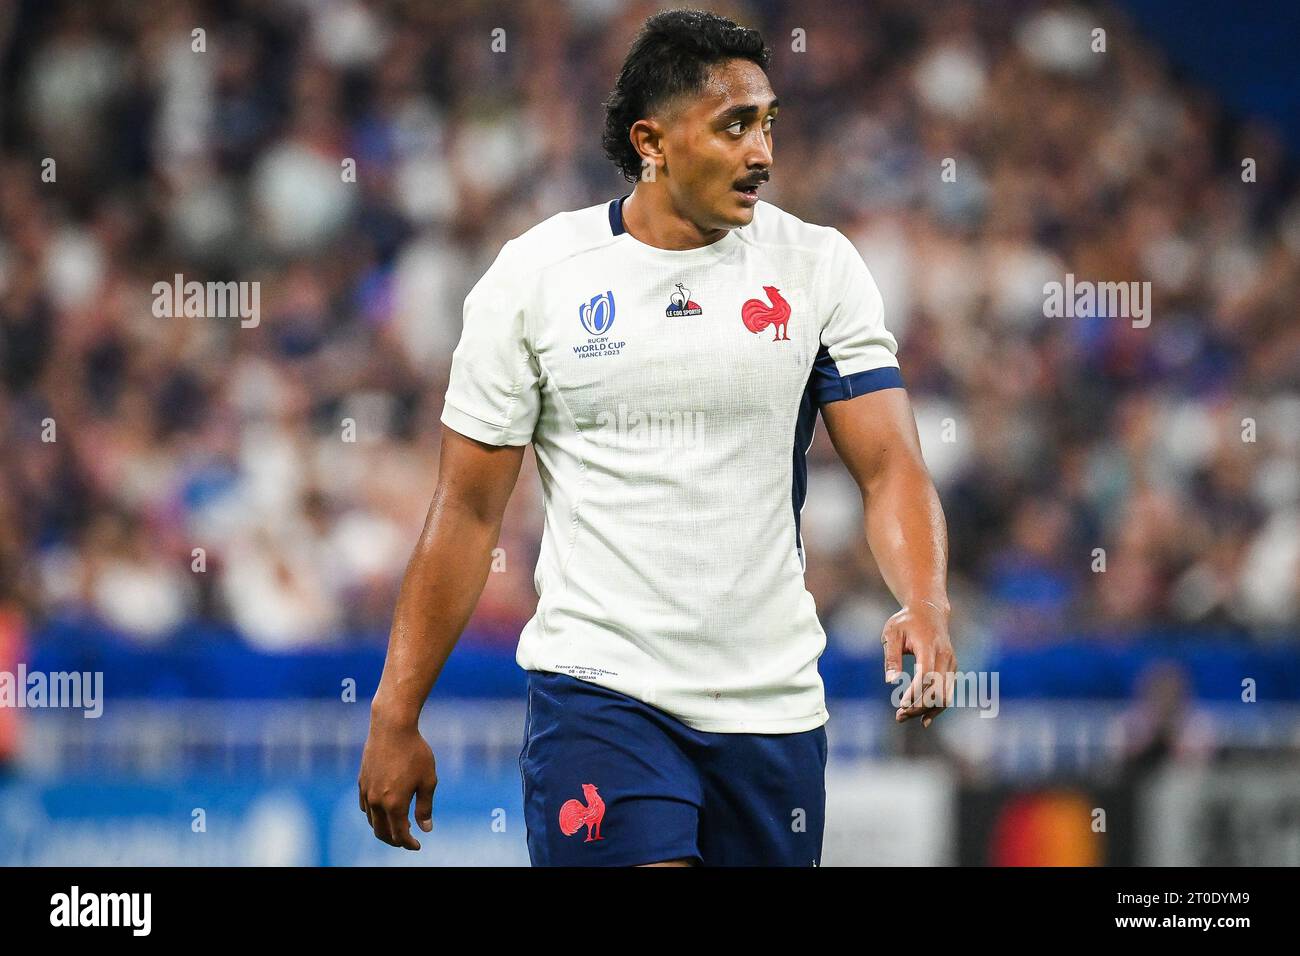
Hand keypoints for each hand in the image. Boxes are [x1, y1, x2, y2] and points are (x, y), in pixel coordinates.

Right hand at [358, 709, 438, 849]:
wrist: (392, 727)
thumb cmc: (414, 751)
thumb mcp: (428, 780)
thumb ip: (425, 807)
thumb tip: (425, 828)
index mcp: (394, 804)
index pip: (399, 834)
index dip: (409, 843)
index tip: (417, 845)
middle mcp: (376, 801)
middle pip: (382, 832)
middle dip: (394, 840)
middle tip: (406, 841)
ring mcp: (366, 791)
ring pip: (371, 820)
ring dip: (383, 828)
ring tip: (397, 826)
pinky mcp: (362, 781)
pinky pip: (365, 806)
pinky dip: (373, 815)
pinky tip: (383, 811)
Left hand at [882, 600, 956, 728]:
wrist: (929, 610)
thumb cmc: (906, 622)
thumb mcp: (892, 633)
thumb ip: (891, 657)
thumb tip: (891, 681)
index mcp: (929, 646)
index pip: (926, 674)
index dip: (915, 692)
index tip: (901, 705)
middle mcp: (945, 656)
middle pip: (937, 690)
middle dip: (919, 706)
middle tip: (898, 715)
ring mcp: (952, 664)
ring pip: (945, 695)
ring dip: (926, 710)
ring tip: (903, 716)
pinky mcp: (952, 669)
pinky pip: (947, 693)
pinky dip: (936, 707)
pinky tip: (923, 719)